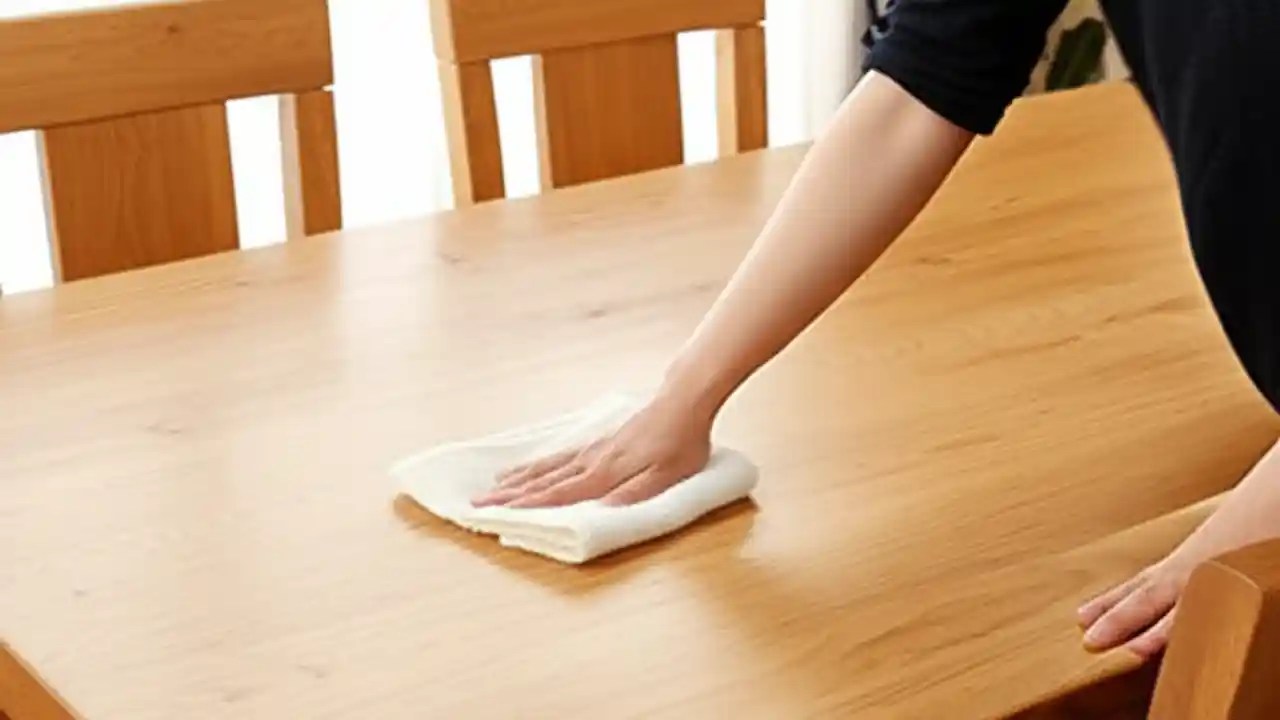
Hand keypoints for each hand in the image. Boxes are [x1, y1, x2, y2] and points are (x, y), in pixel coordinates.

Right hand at [471, 394, 713, 508]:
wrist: (683, 401)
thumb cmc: (680, 442)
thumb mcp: (667, 475)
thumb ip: (634, 495)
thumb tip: (602, 514)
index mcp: (605, 474)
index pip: (559, 495)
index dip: (528, 507)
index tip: (497, 513)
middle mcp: (591, 462)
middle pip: (543, 482)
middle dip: (509, 495)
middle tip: (477, 503)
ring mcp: (592, 450)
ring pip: (547, 468)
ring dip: (518, 480)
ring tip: (493, 487)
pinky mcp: (598, 443)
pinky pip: (559, 457)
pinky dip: (537, 465)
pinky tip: (529, 468)